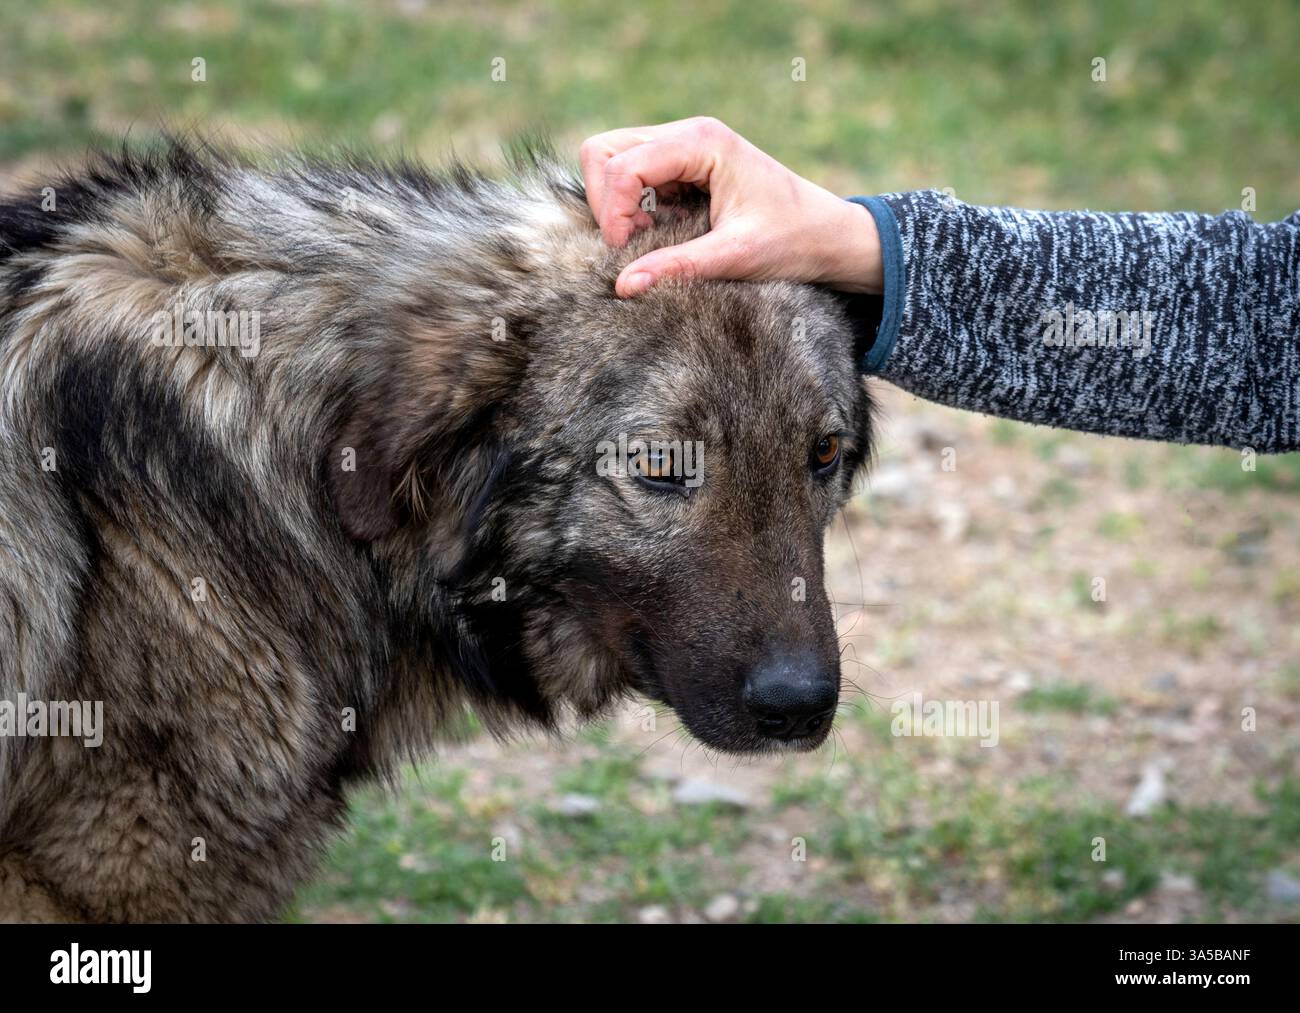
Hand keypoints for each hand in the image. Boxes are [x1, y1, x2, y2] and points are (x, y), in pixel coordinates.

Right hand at [580, 116, 882, 296]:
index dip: (612, 212)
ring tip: (647, 238)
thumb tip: (622, 286)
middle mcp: (687, 134)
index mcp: (701, 141)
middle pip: (604, 151)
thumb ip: (677, 266)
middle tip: (630, 242)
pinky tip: (660, 232)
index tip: (626, 252)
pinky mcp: (682, 166)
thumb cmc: (792, 240)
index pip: (622, 165)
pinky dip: (632, 207)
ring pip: (612, 160)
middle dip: (605, 201)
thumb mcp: (734, 256)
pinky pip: (633, 177)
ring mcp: (683, 147)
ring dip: (616, 203)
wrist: (830, 236)